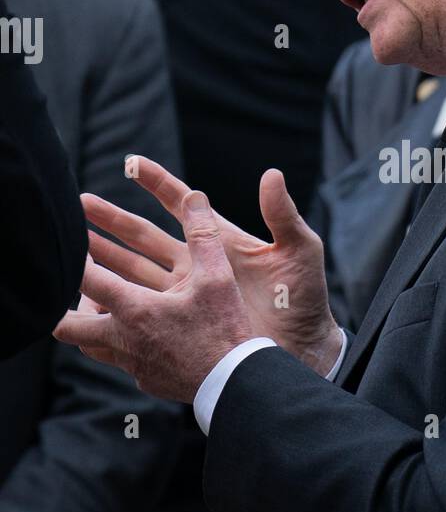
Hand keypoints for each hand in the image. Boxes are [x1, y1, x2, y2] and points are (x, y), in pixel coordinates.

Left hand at [54, 191, 255, 400]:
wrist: (235, 383)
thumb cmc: (225, 330)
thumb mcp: (217, 278)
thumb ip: (203, 235)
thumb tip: (195, 196)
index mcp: (134, 309)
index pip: (86, 281)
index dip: (76, 258)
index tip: (77, 244)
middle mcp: (123, 339)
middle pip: (69, 326)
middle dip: (60, 307)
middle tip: (72, 287)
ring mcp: (132, 363)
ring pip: (90, 346)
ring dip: (91, 326)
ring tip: (102, 309)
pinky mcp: (146, 380)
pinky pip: (120, 361)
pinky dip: (121, 345)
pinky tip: (140, 337)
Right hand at [82, 156, 342, 375]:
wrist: (307, 347)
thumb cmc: (306, 298)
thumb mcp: (300, 250)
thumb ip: (283, 214)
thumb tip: (271, 174)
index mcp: (222, 241)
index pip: (182, 204)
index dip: (158, 183)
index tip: (131, 163)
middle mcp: (198, 265)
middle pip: (144, 238)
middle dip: (111, 222)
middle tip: (78, 207)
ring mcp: (188, 296)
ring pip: (134, 273)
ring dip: (103, 259)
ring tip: (72, 247)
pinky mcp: (184, 325)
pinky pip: (142, 312)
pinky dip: (115, 305)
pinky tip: (89, 301)